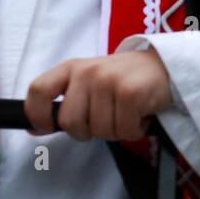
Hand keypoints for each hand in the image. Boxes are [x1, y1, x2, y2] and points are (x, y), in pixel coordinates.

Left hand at [24, 49, 172, 141]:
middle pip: (70, 122)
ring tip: (127, 114)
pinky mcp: (130, 93)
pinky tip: (140, 115)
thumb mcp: (89, 83)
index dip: (37, 115)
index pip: (38, 90)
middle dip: (87, 132)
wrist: (166, 66)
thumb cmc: (125, 79)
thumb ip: (64, 102)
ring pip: (100, 131)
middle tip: (105, 121)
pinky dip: (134, 131)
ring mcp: (109, 81)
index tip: (46, 127)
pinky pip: (124, 131)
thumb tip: (34, 129)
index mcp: (72, 68)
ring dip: (116, 131)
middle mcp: (87, 72)